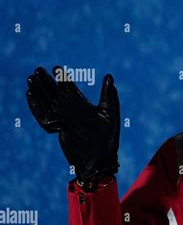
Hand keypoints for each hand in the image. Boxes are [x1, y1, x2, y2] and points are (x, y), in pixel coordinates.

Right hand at [26, 67, 119, 188]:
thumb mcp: (110, 113)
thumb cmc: (108, 137)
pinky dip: (35, 105)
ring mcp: (63, 119)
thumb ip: (108, 95)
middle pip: (56, 93)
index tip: (56, 67)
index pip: (70, 90)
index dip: (63, 79)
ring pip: (48, 102)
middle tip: (39, 69)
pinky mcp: (56, 128)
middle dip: (47, 82)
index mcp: (83, 107)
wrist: (101, 157)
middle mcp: (72, 112)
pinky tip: (30, 94)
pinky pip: (42, 116)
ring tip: (31, 77)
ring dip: (39, 90)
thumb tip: (110, 76)